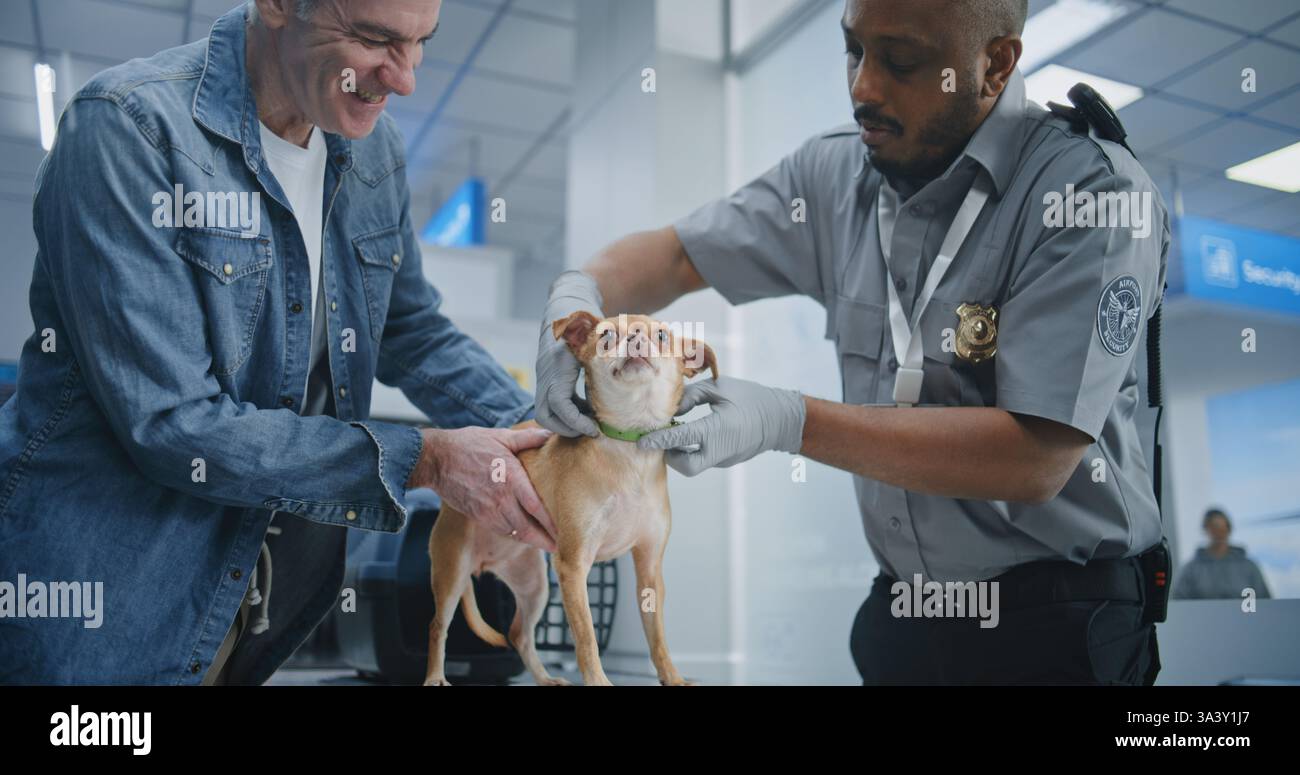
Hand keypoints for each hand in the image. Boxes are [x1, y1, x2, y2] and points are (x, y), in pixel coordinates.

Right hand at [408, 426, 557, 551]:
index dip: (552, 524)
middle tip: (561, 548)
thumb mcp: (500, 436)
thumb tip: (550, 433)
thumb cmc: (468, 445)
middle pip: (528, 528)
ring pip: (515, 533)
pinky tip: (524, 535)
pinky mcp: (478, 516)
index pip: (536, 508)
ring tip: (547, 543)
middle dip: (545, 540)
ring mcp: (488, 510)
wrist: (435, 459)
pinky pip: (501, 530)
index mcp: (511, 478)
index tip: (565, 533)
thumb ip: (527, 438)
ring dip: (531, 540)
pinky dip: (515, 535)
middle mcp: (501, 499)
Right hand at [535, 271, 601, 437]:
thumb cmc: (585, 321)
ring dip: (566, 421)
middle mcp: (546, 374)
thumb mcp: (600, 338)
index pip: (560, 404)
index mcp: (559, 366)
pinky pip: (552, 403)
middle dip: (567, 428)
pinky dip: (568, 410)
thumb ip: (617, 355)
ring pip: (545, 411)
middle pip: (545, 415)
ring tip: (591, 421)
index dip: (576, 422)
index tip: (595, 429)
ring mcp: (543, 377)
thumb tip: (642, 369)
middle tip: (591, 430)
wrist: (563, 306)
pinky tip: (587, 408)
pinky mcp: (546, 379)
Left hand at [636, 376, 805, 475]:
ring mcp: (725, 459)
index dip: (659, 439)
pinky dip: (692, 451)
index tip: (642, 441)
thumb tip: (670, 410)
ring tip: (675, 433)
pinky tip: (690, 435)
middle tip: (661, 438)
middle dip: (669, 455)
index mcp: (718, 429)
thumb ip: (691, 397)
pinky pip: (704, 460)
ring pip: (694, 465)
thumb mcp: (719, 388)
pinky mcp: (727, 460)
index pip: (681, 438)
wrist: (781, 418)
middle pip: (686, 466)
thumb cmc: (750, 397)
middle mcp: (720, 450)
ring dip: (680, 453)